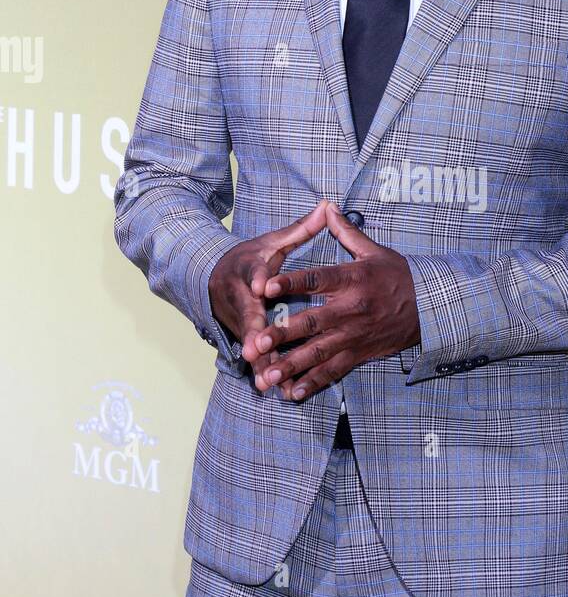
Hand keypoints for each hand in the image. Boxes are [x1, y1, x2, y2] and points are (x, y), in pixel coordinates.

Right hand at [207, 201, 330, 375]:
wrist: (213, 277)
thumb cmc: (251, 259)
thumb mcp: (272, 243)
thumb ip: (300, 230)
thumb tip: (326, 207)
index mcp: (248, 270)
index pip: (252, 273)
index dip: (257, 280)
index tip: (262, 288)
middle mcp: (241, 298)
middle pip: (247, 317)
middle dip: (252, 334)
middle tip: (256, 349)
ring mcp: (240, 321)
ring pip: (250, 342)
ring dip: (259, 362)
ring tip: (267, 380)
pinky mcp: (244, 337)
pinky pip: (255, 356)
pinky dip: (264, 371)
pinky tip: (276, 389)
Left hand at [247, 201, 420, 400]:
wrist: (431, 307)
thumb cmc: (400, 276)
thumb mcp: (375, 251)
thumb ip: (346, 232)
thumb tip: (326, 207)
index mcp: (353, 280)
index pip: (317, 279)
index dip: (290, 283)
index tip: (264, 286)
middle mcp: (351, 310)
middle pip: (312, 323)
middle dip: (282, 334)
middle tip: (256, 343)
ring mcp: (354, 335)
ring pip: (318, 353)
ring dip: (290, 365)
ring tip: (266, 376)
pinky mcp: (359, 354)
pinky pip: (334, 371)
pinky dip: (313, 383)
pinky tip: (292, 393)